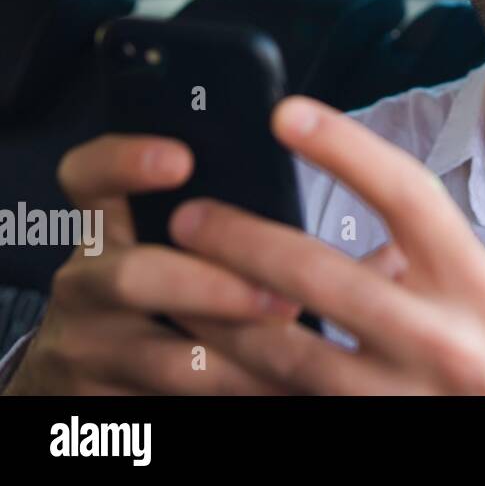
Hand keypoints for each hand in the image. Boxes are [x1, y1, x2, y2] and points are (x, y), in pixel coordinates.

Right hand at [4, 135, 304, 394]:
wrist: (104, 375)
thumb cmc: (173, 289)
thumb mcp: (175, 244)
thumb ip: (225, 219)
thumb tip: (321, 196)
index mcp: (109, 226)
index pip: (89, 177)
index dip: (124, 161)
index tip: (181, 160)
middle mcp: (86, 280)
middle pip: (131, 276)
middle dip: (215, 286)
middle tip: (283, 297)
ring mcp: (85, 344)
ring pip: (159, 355)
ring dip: (236, 354)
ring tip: (299, 353)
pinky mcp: (97, 401)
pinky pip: (165, 402)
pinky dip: (230, 396)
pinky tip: (282, 388)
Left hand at [169, 95, 484, 394]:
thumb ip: (428, 258)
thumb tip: (356, 213)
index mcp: (476, 285)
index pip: (408, 196)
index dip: (345, 148)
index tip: (286, 113)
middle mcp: (441, 340)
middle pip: (322, 273)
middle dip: (241, 239)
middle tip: (188, 216)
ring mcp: (399, 399)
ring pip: (282, 350)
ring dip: (214, 315)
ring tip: (171, 286)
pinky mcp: (362, 437)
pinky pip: (280, 404)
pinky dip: (234, 380)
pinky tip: (200, 356)